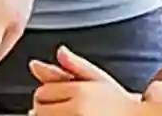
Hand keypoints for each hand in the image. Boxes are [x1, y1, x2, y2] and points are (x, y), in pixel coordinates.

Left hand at [30, 45, 161, 112]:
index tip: (62, 99)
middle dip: (46, 109)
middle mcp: (78, 110)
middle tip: (64, 110)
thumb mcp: (100, 80)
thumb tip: (55, 52)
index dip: (49, 95)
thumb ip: (76, 66)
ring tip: (68, 114)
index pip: (42, 92)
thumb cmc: (121, 104)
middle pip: (39, 109)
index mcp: (81, 91)